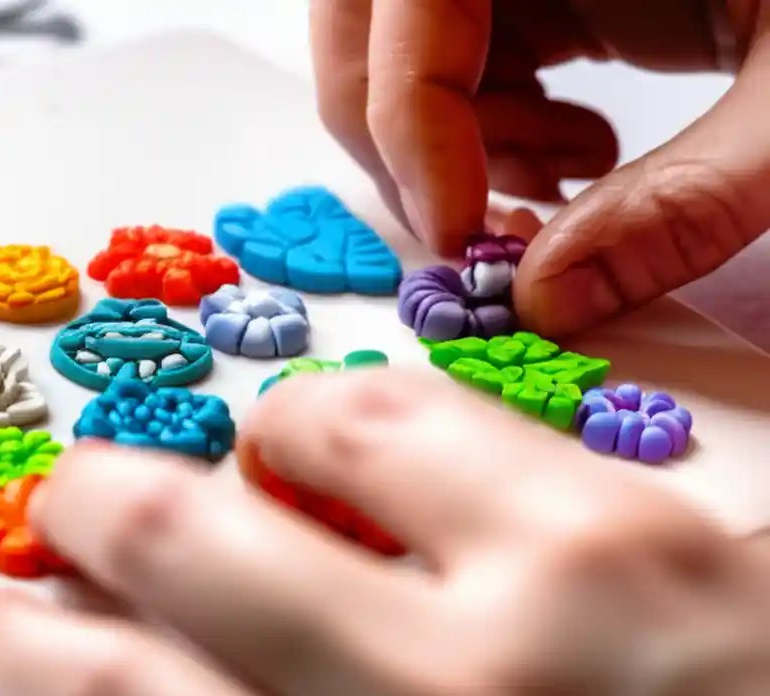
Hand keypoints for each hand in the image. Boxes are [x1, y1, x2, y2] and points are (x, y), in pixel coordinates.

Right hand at [0, 370, 769, 695]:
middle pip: (179, 539)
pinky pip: (458, 414)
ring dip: (258, 444)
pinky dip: (387, 425)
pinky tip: (389, 460)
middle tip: (74, 502)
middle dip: (90, 507)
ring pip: (324, 432)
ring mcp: (564, 599)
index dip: (21, 651)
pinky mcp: (663, 527)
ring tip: (259, 465)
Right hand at [310, 0, 769, 336]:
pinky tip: (574, 154)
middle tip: (467, 222)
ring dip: (448, 135)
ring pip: (408, 38)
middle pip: (374, 9)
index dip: (414, 111)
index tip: (465, 232)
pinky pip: (469, 50)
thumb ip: (685, 203)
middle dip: (400, 125)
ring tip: (554, 184)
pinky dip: (489, 124)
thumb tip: (551, 302)